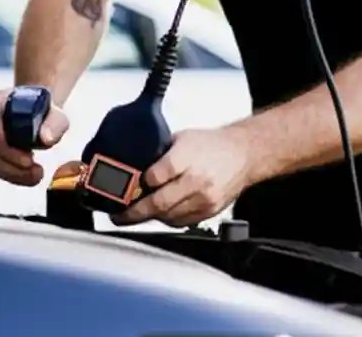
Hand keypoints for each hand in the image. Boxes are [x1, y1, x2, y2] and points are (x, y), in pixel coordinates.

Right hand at [0, 87, 69, 185]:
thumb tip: (46, 139)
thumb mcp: (56, 115)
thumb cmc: (45, 112)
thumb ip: (54, 124)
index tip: (28, 159)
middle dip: (11, 165)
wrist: (39, 113)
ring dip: (12, 174)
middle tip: (35, 172)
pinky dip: (12, 176)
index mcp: (0, 102)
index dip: (4, 141)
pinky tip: (29, 177)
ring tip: (36, 176)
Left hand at [112, 126, 253, 227]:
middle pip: (159, 203)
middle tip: (119, 216)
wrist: (242, 154)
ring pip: (169, 217)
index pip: (155, 177)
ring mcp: (204, 199)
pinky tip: (158, 215)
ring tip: (134, 216)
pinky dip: (166, 220)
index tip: (125, 187)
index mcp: (187, 157)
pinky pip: (181, 222)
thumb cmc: (211, 145)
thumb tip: (134, 169)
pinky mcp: (209, 211)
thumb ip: (159, 155)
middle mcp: (196, 180)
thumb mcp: (180, 139)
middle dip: (135, 212)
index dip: (138, 184)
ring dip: (149, 218)